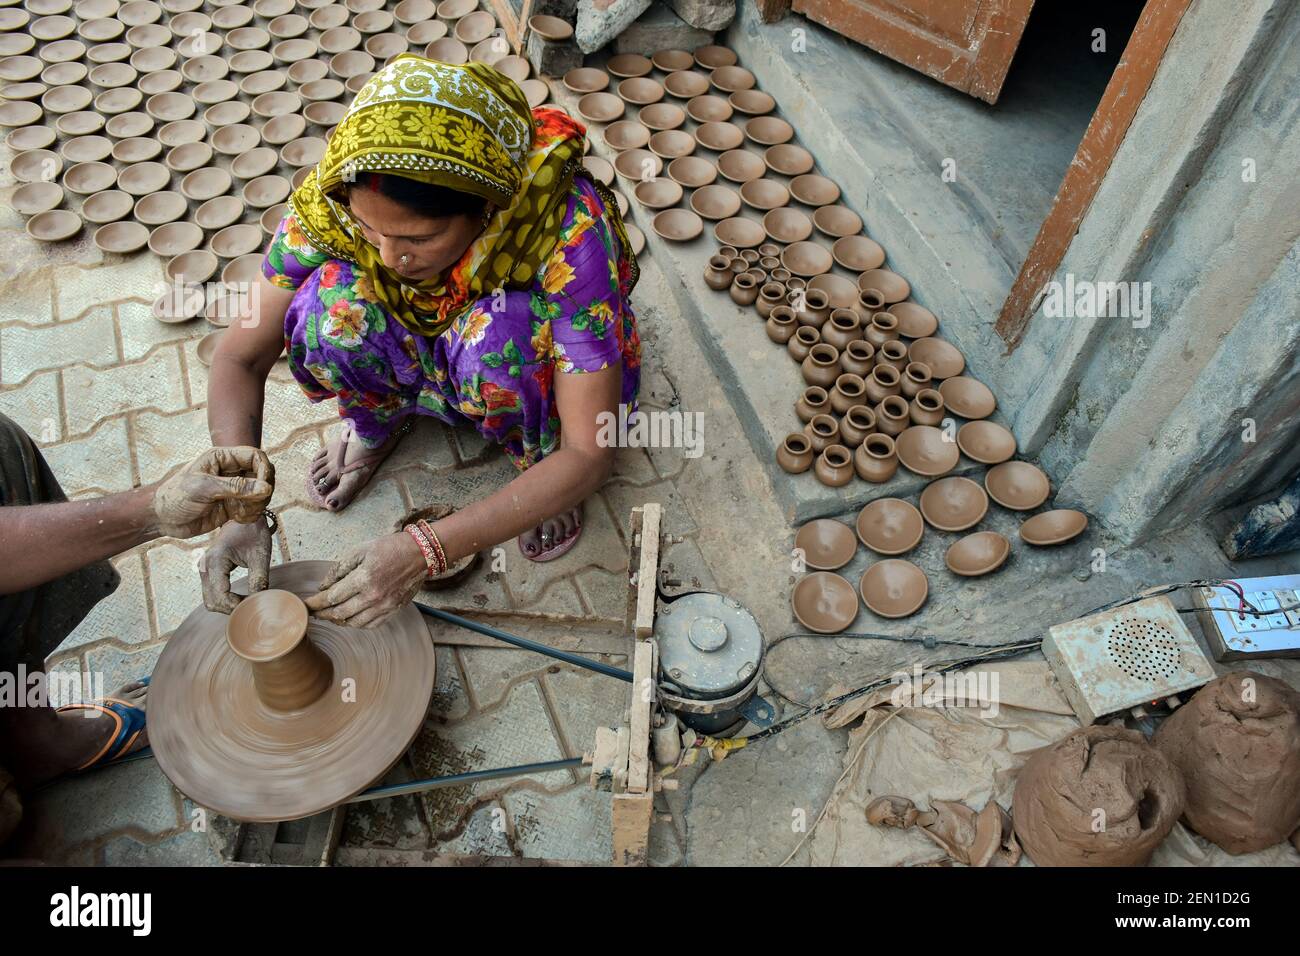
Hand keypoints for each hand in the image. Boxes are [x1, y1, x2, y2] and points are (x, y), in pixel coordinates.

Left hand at [153, 446, 273, 538]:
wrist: (161, 519)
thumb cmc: (175, 497)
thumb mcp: (204, 488)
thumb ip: (236, 487)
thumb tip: (266, 488)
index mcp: (222, 458)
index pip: (255, 456)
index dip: (264, 470)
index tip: (264, 487)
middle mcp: (230, 471)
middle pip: (262, 474)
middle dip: (263, 490)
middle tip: (254, 503)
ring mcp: (233, 489)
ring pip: (260, 493)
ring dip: (257, 505)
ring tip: (241, 513)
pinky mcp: (233, 506)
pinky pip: (253, 508)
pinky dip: (251, 515)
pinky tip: (237, 519)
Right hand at [200, 518, 273, 613]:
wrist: (244, 518)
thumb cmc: (253, 532)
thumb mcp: (260, 555)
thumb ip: (259, 579)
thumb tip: (260, 602)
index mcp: (215, 561)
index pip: (220, 596)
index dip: (236, 606)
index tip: (254, 606)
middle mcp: (204, 566)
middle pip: (212, 602)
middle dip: (231, 608)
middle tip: (252, 606)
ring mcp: (203, 570)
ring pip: (210, 600)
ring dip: (227, 606)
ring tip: (248, 601)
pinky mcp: (207, 572)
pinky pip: (211, 594)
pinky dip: (225, 600)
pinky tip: (241, 597)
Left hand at [303, 532, 426, 628]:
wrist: (420, 554)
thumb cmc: (391, 548)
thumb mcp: (361, 549)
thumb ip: (339, 568)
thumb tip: (323, 586)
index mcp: (364, 578)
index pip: (332, 597)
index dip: (315, 603)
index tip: (306, 604)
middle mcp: (374, 596)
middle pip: (340, 613)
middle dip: (322, 614)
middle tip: (313, 613)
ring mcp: (385, 606)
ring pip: (354, 623)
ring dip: (338, 621)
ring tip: (329, 616)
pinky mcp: (393, 610)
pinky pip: (370, 625)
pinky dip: (356, 624)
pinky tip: (349, 618)